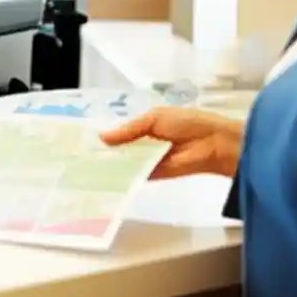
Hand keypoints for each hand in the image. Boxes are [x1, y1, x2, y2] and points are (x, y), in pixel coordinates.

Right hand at [99, 107, 243, 179]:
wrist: (213, 144)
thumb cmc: (187, 123)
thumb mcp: (154, 119)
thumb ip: (129, 130)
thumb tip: (103, 137)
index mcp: (149, 124)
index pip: (125, 130)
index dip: (109, 134)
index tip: (86, 138)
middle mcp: (149, 142)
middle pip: (124, 147)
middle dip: (107, 150)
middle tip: (82, 155)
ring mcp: (152, 159)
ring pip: (129, 162)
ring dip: (113, 164)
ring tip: (88, 167)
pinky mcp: (156, 175)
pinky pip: (138, 175)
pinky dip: (125, 176)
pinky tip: (106, 177)